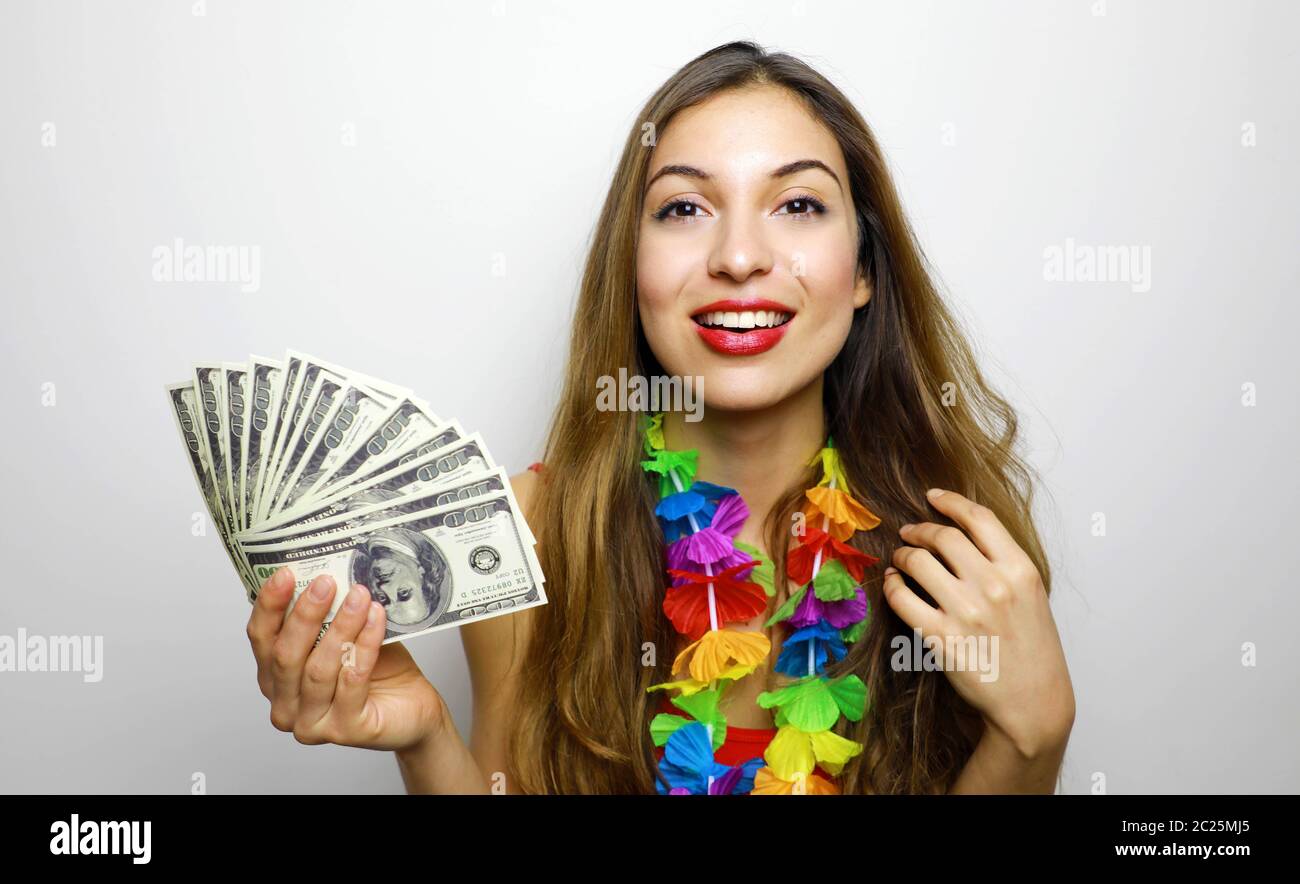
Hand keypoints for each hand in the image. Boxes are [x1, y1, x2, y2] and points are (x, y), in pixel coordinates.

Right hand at [246, 567, 447, 752]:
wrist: (413, 708)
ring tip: (360, 597)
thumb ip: (328, 615)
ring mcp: (312, 723)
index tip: (284, 574)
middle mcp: (285, 704)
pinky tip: (375, 620)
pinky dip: (364, 646)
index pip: (262, 639)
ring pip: (318, 669)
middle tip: (326, 583)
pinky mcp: (345, 730)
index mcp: (275, 677)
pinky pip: (352, 681)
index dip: (269, 606)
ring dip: (340, 627)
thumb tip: (327, 571)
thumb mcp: (345, 635)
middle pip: (286, 655)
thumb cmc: (378, 671)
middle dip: (305, 614)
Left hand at [882, 488, 1074, 759]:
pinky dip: (892, 585)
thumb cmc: (1033, 648)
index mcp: (1020, 570)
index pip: (979, 519)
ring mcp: (965, 611)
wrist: (1032, 701)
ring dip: (903, 555)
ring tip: (901, 558)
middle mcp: (993, 585)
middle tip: (909, 532)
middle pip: (943, 536)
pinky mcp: (940, 637)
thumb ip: (1002, 562)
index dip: (951, 501)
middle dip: (920, 529)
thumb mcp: (1031, 595)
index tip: (933, 496)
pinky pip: (902, 598)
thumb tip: (961, 533)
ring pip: (918, 562)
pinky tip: (893, 583)